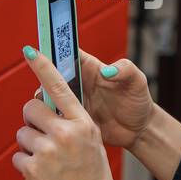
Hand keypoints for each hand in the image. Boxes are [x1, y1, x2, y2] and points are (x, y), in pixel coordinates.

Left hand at [15, 45, 119, 179]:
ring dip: (29, 146)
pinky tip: (43, 176)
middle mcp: (65, 133)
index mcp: (82, 123)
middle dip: (32, 120)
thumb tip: (48, 103)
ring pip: (22, 134)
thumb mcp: (92, 140)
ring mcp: (47, 151)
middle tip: (43, 136)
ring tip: (48, 163)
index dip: (43, 66)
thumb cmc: (92, 175)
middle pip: (31, 108)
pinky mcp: (32, 168)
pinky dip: (26, 166)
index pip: (60, 87)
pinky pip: (17, 156)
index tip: (30, 50)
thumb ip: (73, 121)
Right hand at [33, 47, 155, 150]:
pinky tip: (49, 121)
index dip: (54, 50)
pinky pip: (56, 115)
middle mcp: (80, 82)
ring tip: (44, 105)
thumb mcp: (138, 81)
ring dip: (44, 99)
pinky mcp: (73, 119)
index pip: (69, 54)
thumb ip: (126, 70)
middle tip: (41, 86)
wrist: (139, 129)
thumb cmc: (139, 101)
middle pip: (54, 75)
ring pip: (50, 95)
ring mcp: (75, 100)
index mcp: (91, 68)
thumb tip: (108, 71)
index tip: (41, 51)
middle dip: (43, 78)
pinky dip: (49, 116)